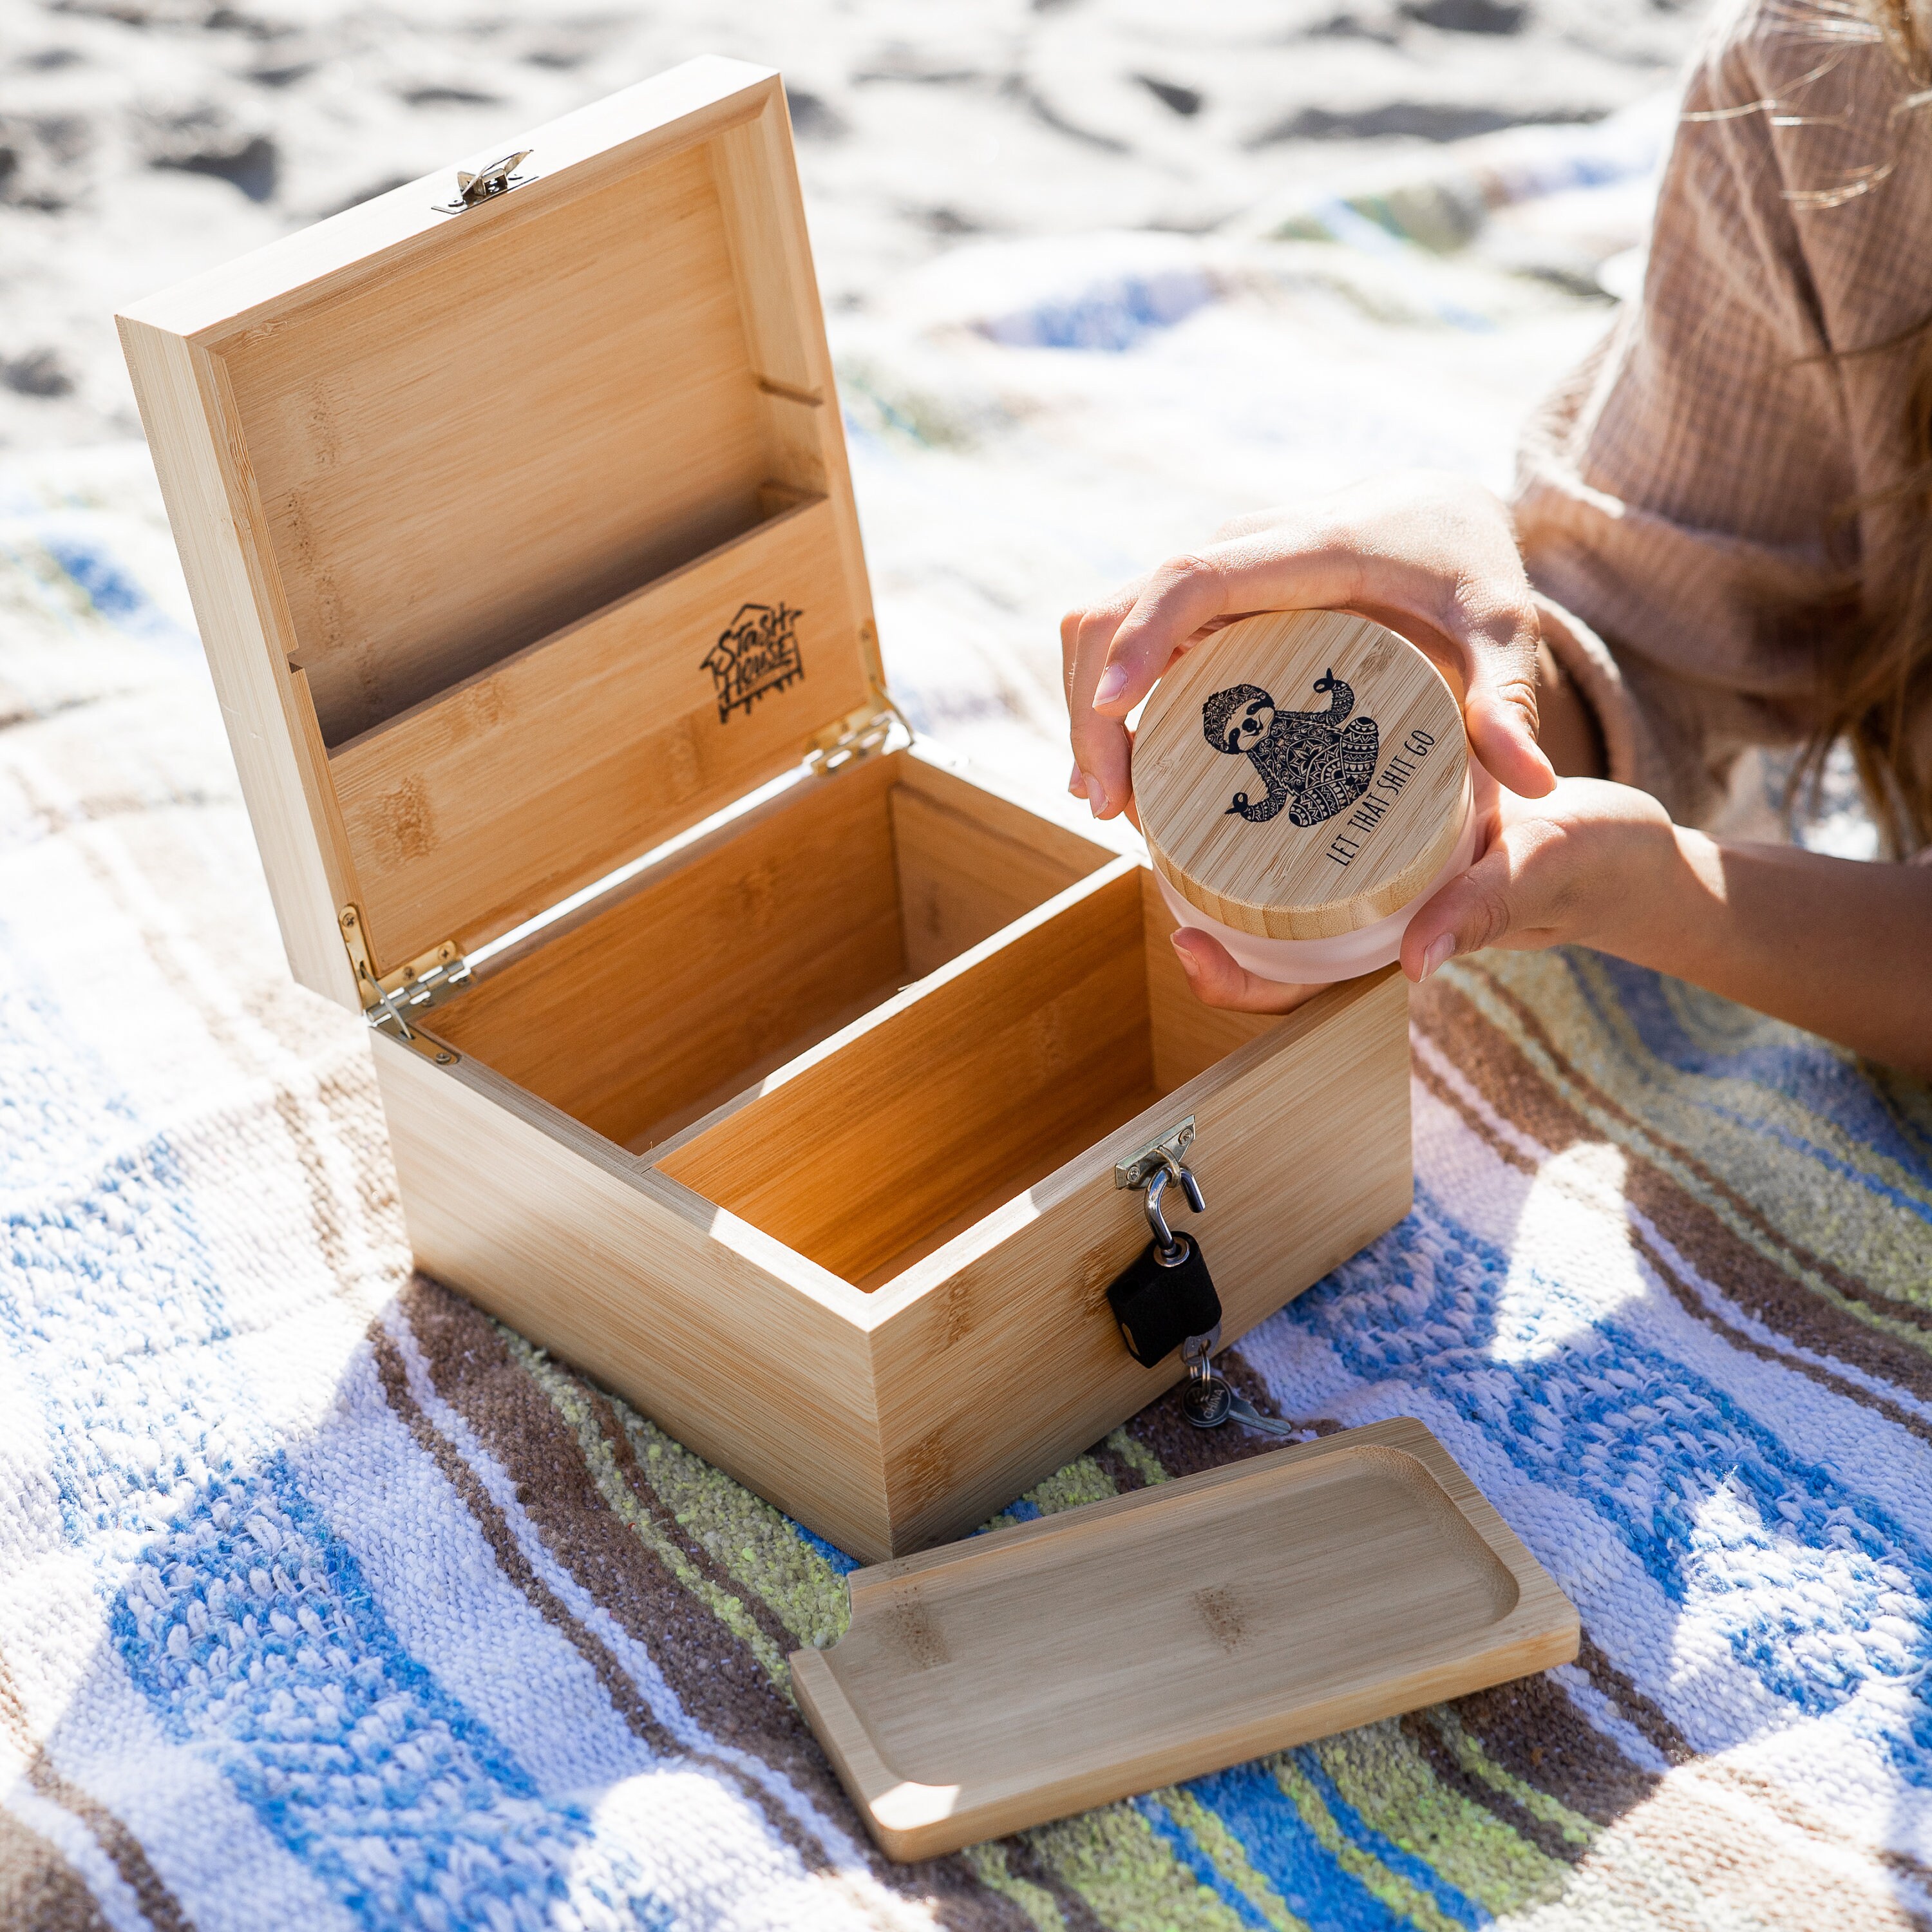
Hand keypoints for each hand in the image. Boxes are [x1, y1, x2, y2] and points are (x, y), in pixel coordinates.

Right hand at [1061, 472, 1557, 824]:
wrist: (1439, 510)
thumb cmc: (1468, 570)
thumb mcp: (1502, 628)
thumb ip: (1511, 697)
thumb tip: (1534, 786)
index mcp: (1304, 549)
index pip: (1190, 579)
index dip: (1139, 640)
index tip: (1114, 713)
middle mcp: (1238, 552)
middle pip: (1119, 607)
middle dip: (1094, 704)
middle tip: (1109, 805)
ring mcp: (1210, 573)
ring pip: (1106, 619)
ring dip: (1089, 707)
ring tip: (1108, 805)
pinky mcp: (1201, 600)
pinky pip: (1127, 634)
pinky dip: (1106, 698)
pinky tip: (1120, 775)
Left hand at [1166, 778, 1676, 1012]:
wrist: (1618, 838)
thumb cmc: (1584, 860)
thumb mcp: (1534, 871)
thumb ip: (1481, 912)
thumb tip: (1416, 968)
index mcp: (1390, 947)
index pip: (1290, 989)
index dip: (1231, 983)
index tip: (1185, 942)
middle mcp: (1368, 921)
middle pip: (1263, 938)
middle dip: (1202, 906)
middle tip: (1150, 844)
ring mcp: (1372, 884)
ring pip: (1278, 889)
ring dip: (1224, 856)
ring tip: (1174, 797)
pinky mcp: (1383, 837)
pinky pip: (1313, 838)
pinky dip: (1274, 811)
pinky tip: (1244, 759)